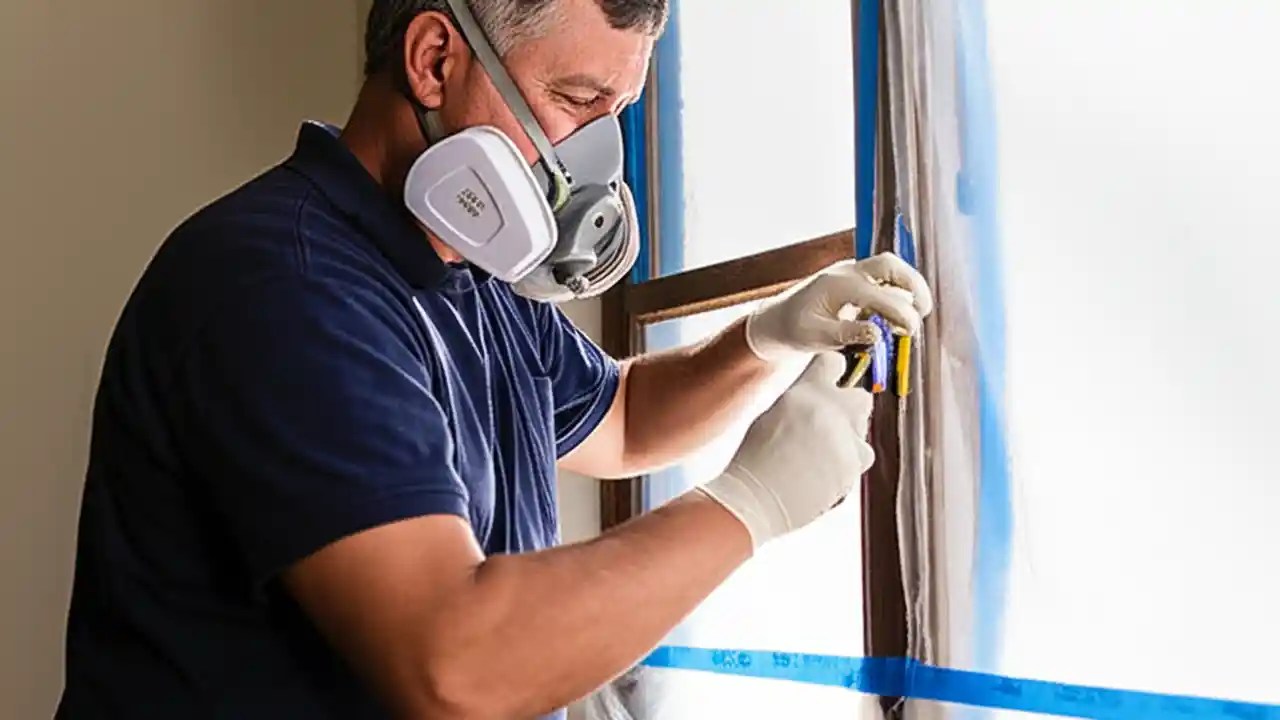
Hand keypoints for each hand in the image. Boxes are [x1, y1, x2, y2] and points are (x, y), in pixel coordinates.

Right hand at [696, 352, 874, 547]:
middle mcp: (833, 410)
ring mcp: (847, 439)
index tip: (830, 382)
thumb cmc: (754, 458)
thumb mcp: (773, 412)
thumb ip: (801, 401)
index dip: (832, 373)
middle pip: (861, 397)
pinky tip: (823, 472)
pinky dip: (846, 465)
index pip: (834, 363)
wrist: (755, 497)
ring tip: (822, 453)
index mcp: (809, 390)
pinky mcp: (854, 467)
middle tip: (830, 423)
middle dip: (849, 408)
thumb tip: (817, 399)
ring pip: (863, 430)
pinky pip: (860, 459)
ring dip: (850, 437)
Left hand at [744, 253, 934, 362]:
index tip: (911, 332)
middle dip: (914, 284)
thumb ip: (847, 334)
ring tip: (917, 313)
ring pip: (890, 267)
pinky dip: (898, 291)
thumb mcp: (816, 337)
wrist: (777, 320)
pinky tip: (899, 315)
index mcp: (840, 285)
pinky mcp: (856, 282)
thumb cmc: (794, 329)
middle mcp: (849, 273)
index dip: (901, 312)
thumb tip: (877, 335)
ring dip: (908, 286)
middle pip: (891, 264)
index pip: (881, 293)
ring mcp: (853, 274)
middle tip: (925, 310)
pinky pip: (884, 278)